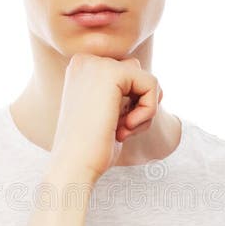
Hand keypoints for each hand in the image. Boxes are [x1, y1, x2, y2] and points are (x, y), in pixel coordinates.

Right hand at [49, 54, 163, 183]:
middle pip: (137, 75)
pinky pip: (151, 84)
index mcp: (80, 68)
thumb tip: (149, 79)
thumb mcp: (106, 113)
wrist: (73, 165)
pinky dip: (148, 111)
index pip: (126, 75)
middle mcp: (85, 60)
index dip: (129, 104)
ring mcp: (96, 63)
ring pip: (146, 79)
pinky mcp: (112, 72)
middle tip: (119, 129)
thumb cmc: (91, 149)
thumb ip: (121, 91)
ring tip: (122, 129)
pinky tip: (124, 128)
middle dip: (138, 105)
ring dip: (144, 110)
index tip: (111, 126)